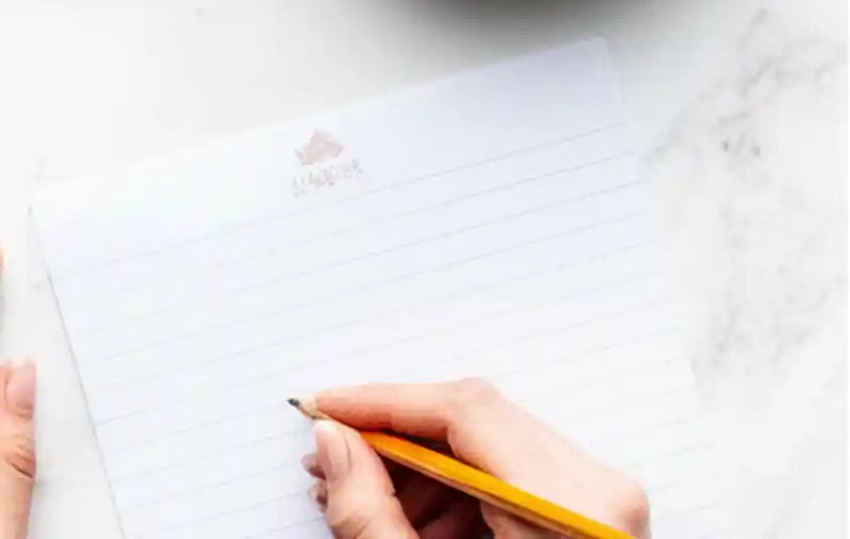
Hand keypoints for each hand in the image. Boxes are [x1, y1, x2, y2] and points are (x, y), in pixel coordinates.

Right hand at [301, 381, 649, 538]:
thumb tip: (335, 445)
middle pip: (475, 424)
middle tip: (331, 459)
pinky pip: (510, 483)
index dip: (383, 402)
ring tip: (362, 506)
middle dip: (392, 439)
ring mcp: (601, 507)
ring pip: (489, 451)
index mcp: (569, 508)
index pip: (463, 411)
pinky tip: (409, 527)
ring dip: (418, 472)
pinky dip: (453, 498)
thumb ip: (371, 513)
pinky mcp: (591, 523)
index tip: (326, 407)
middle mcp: (599, 494)